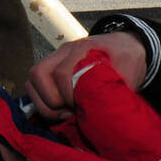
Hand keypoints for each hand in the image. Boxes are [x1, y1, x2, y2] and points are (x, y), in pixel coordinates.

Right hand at [26, 32, 145, 121]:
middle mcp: (64, 51)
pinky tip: (59, 110)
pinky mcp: (52, 68)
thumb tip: (102, 115)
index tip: (79, 109)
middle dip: (51, 101)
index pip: (62, 73)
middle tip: (69, 113)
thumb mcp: (128, 73)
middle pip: (38, 73)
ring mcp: (55, 58)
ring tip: (63, 114)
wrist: (126, 45)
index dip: (67, 96)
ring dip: (43, 102)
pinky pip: (34, 84)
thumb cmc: (126, 59)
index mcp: (82, 49)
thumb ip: (115, 90)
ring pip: (32, 79)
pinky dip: (41, 100)